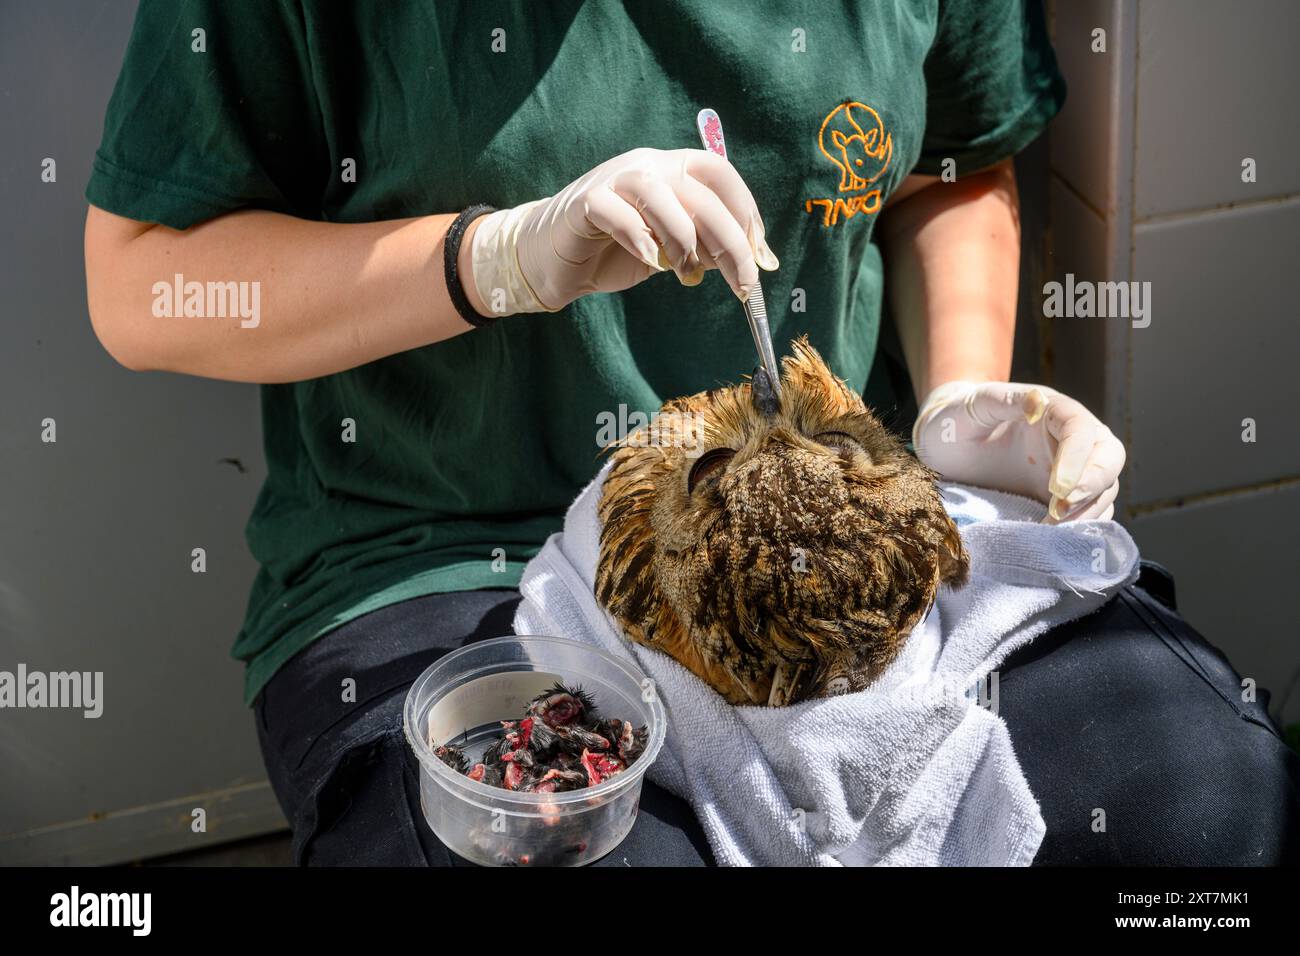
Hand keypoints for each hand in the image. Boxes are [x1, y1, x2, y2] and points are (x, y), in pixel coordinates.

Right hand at [466, 147, 778, 316]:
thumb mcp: (671, 251)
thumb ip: (707, 248)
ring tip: (686, 273)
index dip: (745, 209)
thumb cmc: (614, 252)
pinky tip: (650, 261)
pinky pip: (617, 213)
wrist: (551, 260)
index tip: (760, 254)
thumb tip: (756, 261)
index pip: (718, 172)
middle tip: (743, 282)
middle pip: (699, 190)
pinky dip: (640, 238)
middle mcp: (645, 166)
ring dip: (683, 239)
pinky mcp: (585, 203)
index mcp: (670, 170)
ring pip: (661, 194)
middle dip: (729, 240)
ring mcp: (613, 180)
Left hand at [912, 381, 1124, 522]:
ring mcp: (1069, 473)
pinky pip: (1085, 515)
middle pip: (1109, 460)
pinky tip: (1050, 538)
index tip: (1058, 489)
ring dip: (1085, 513)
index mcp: (1055, 412)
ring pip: (1103, 492)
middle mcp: (1071, 441)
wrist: (944, 446)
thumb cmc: (957, 419)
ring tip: (1050, 530)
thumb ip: (1004, 401)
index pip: (1082, 431)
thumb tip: (1038, 402)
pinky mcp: (1059, 501)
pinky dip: (1077, 529)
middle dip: (1093, 487)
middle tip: (1060, 511)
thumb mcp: (974, 405)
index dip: (1077, 460)